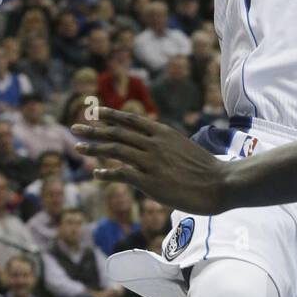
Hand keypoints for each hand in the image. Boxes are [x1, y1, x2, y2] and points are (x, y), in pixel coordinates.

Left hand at [72, 108, 227, 214]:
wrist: (221, 183)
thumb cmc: (207, 169)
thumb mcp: (185, 148)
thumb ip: (166, 146)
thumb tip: (155, 149)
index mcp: (163, 133)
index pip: (131, 120)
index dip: (110, 116)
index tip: (95, 113)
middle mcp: (154, 143)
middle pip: (117, 132)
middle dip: (93, 130)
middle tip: (75, 128)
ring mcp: (151, 161)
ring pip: (115, 149)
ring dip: (94, 148)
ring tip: (77, 148)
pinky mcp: (150, 181)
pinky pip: (122, 174)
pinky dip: (107, 172)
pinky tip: (96, 174)